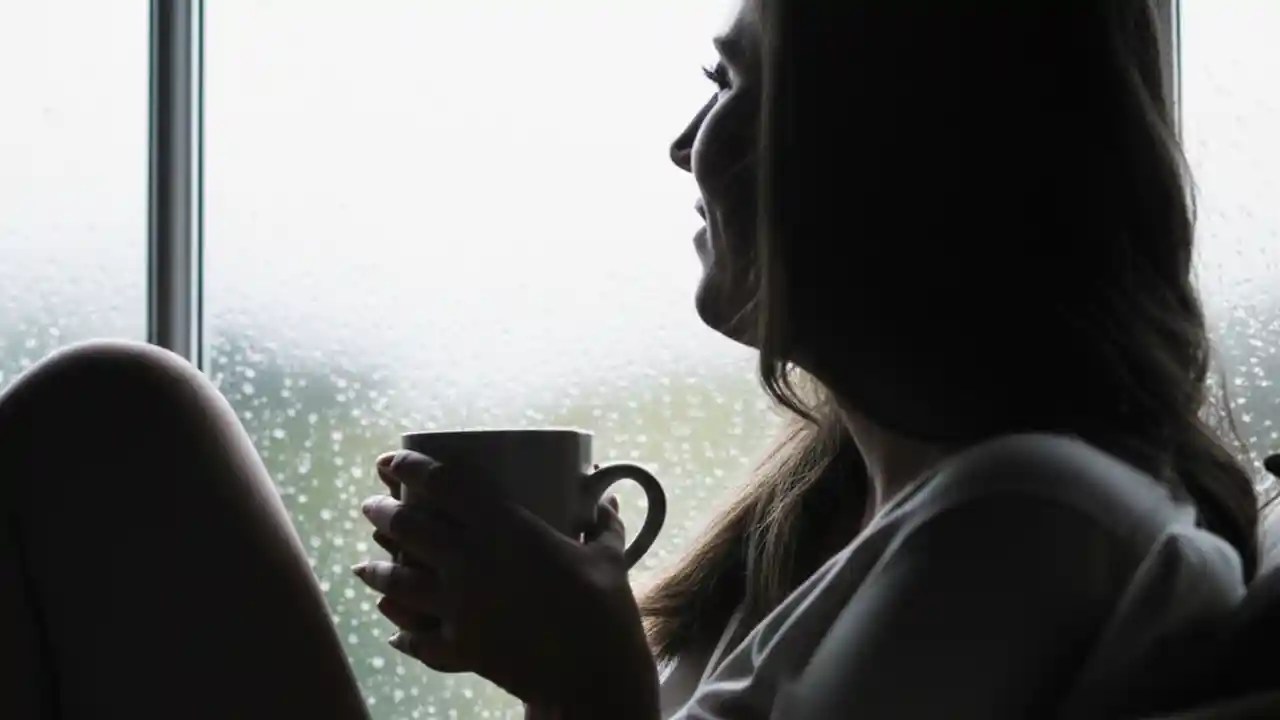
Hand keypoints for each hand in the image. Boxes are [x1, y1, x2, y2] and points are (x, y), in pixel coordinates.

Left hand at [353, 450, 659, 717]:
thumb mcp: (608, 557)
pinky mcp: (459, 647)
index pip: (442, 483)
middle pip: (407, 527)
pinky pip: (417, 637)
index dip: (410, 466)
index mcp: (505, 527)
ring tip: (366, 565)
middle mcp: (471, 561)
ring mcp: (459, 607)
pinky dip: (403, 631)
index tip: (392, 460)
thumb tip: (607, 500)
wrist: (594, 674)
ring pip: (398, 581)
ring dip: (378, 570)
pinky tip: (394, 628)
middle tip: (371, 506)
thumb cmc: (606, 608)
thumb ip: (603, 524)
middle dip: (381, 513)